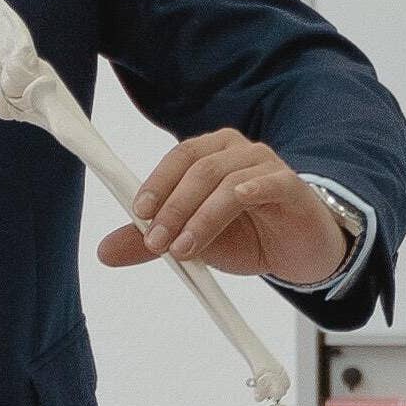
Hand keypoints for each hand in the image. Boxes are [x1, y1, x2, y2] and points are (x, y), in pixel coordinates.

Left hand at [99, 131, 350, 286]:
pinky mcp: (291, 187)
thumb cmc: (249, 236)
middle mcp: (239, 152)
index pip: (179, 158)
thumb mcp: (193, 242)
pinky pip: (266, 184)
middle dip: (173, 207)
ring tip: (184, 251)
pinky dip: (247, 194)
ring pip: (226, 181)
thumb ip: (152, 243)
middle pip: (199, 168)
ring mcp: (267, 167)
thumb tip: (105, 252)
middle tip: (156, 243)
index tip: (137, 214)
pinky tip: (234, 209)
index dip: (157, 183)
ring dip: (200, 217)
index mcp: (213, 155)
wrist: (300, 253)